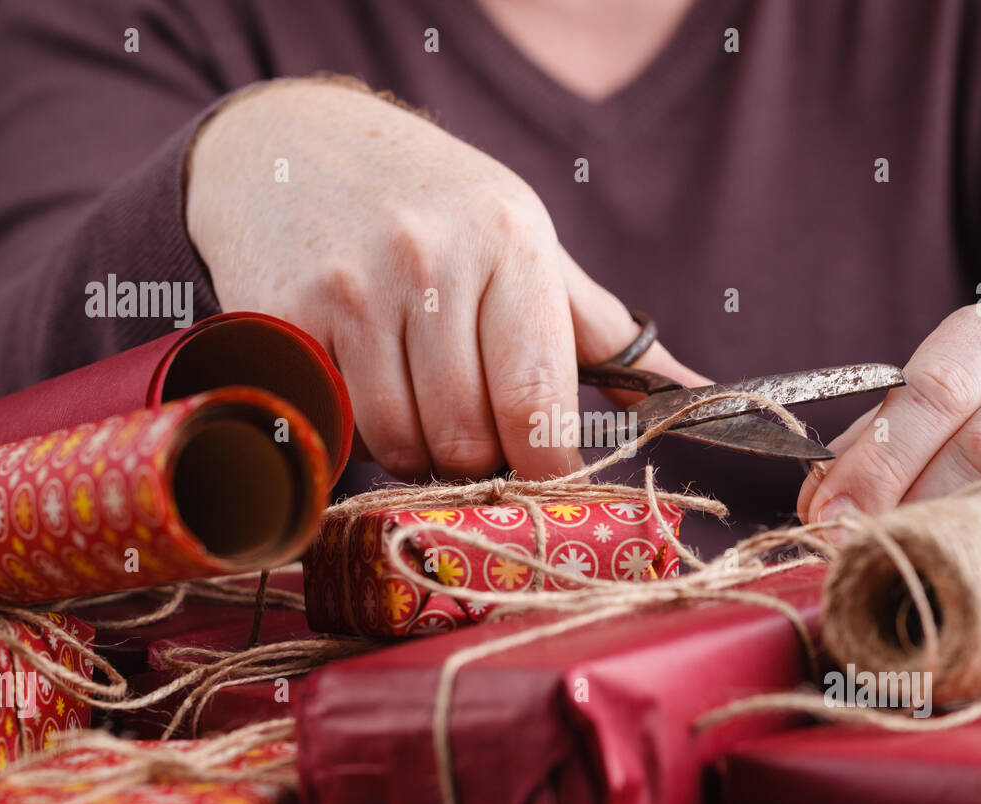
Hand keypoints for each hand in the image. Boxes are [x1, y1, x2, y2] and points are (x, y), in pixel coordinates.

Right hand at [186, 78, 705, 480]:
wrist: (297, 146)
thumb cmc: (437, 207)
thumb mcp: (530, 248)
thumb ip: (607, 336)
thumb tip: (699, 397)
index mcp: (512, 244)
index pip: (535, 405)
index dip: (546, 469)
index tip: (547, 480)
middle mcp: (429, 261)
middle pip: (466, 441)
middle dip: (477, 460)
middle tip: (472, 429)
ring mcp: (348, 287)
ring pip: (400, 444)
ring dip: (415, 451)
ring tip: (417, 400)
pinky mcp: (280, 316)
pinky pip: (336, 426)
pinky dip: (354, 432)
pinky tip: (361, 385)